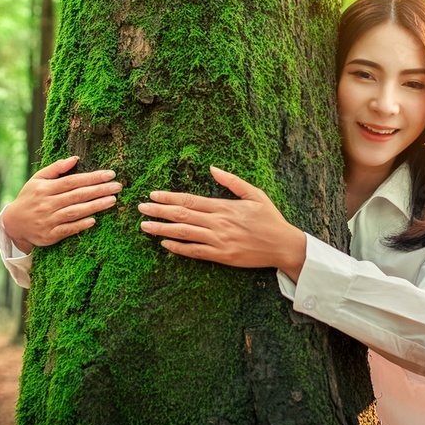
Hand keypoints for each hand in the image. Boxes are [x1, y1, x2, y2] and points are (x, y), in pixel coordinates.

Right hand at [0, 156, 121, 253]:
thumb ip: (56, 168)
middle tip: (117, 186)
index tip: (110, 174)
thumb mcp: (37, 179)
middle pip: (77, 195)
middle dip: (99, 190)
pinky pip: (68, 229)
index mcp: (45, 188)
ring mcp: (48, 220)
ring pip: (75, 212)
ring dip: (95, 206)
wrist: (13, 223)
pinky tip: (94, 220)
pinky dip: (81, 225)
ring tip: (112, 200)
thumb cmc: (30, 197)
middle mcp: (47, 203)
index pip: (73, 181)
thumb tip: (75, 158)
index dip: (92, 177)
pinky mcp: (50, 235)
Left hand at [138, 166, 305, 278]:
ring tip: (144, 226)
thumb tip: (212, 168)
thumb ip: (232, 181)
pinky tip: (164, 245)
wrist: (283, 246)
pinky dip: (178, 249)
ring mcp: (218, 241)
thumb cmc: (270, 219)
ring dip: (162, 230)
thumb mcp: (255, 194)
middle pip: (182, 216)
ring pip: (184, 234)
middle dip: (159, 212)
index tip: (153, 195)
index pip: (190, 200)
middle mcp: (218, 223)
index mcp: (224, 207)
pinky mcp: (221, 256)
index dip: (169, 197)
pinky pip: (195, 252)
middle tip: (140, 208)